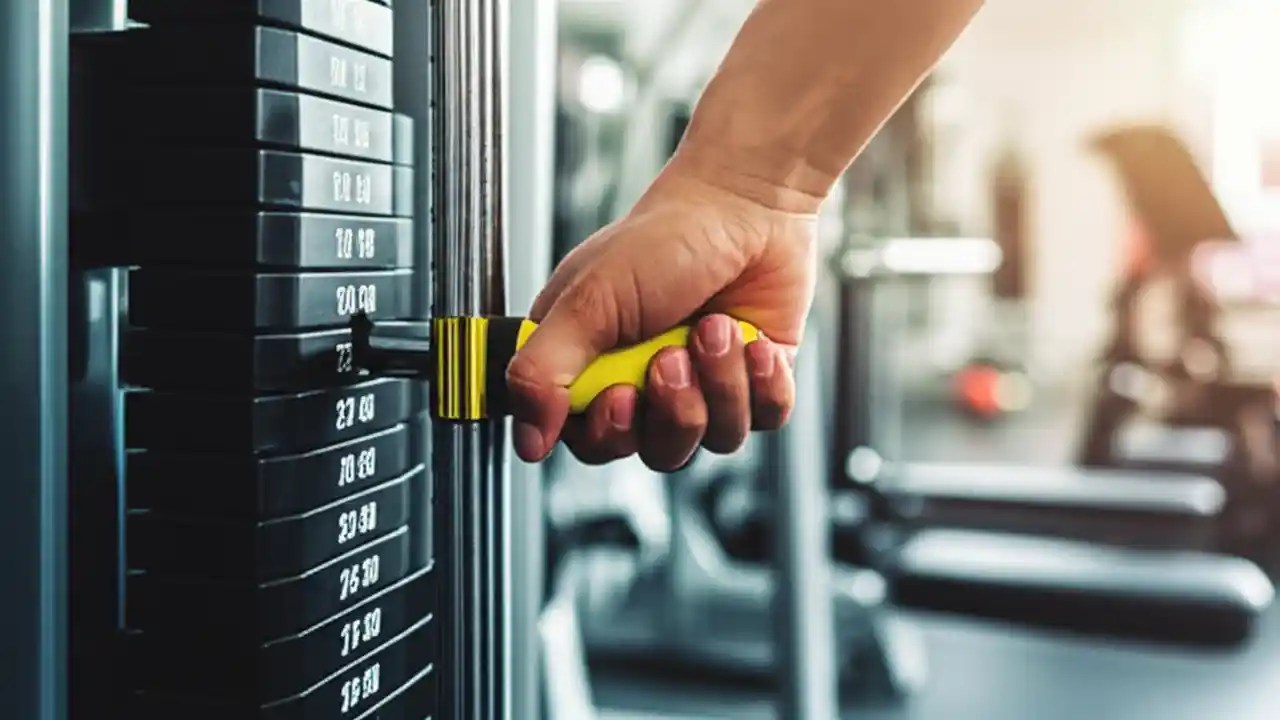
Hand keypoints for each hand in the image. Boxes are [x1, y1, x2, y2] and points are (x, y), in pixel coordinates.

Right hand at [505, 163, 818, 469]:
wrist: (748, 205)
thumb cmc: (664, 238)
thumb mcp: (587, 302)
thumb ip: (542, 372)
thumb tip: (528, 439)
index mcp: (596, 364)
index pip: (590, 441)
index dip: (609, 433)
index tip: (620, 395)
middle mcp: (650, 381)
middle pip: (656, 450)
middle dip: (672, 409)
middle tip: (669, 358)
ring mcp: (708, 384)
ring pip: (714, 439)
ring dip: (719, 384)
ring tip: (714, 328)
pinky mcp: (758, 380)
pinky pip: (764, 419)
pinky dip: (763, 384)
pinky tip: (754, 341)